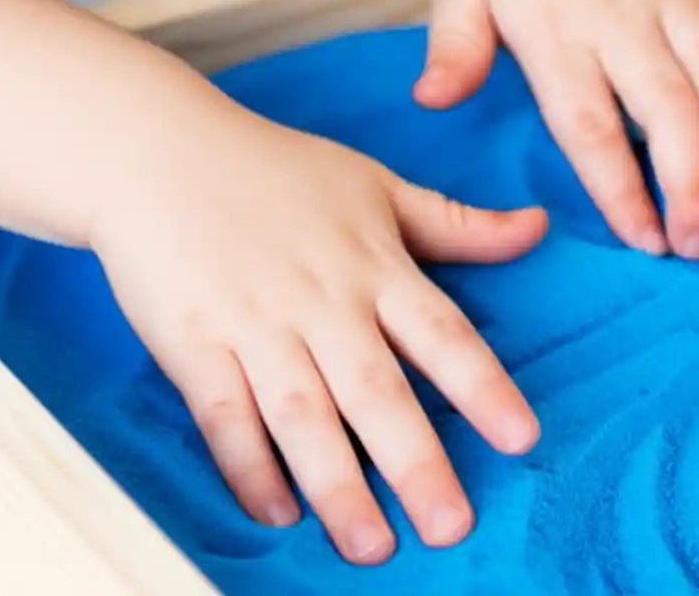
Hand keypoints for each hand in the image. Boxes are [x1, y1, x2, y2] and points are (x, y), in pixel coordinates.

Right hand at [89, 113, 547, 563]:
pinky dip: (248, 465)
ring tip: (371, 545)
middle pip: (377, 392)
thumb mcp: (378, 186)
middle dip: (415, 462)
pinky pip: (224, 415)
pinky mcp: (193, 343)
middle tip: (450, 526)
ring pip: (303, 416)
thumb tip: (539, 228)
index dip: (484, 388)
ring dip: (337, 485)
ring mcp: (255, 325)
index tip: (522, 439)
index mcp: (375, 267)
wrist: (159, 153)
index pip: (442, 335)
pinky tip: (277, 513)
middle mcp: (322, 303)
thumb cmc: (278, 171)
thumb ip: (458, 224)